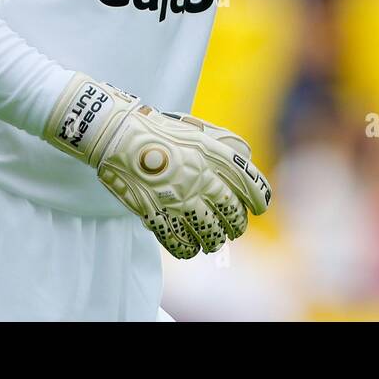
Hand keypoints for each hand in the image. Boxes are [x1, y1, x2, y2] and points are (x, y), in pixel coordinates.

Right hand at [44, 74, 270, 257]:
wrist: (119, 135)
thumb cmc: (161, 132)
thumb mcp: (200, 130)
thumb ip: (226, 145)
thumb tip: (247, 159)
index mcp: (214, 157)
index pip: (251, 186)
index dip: (259, 200)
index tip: (258, 208)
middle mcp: (200, 180)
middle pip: (232, 216)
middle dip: (235, 226)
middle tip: (233, 228)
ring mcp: (177, 199)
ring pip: (208, 234)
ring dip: (214, 241)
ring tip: (212, 240)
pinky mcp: (155, 214)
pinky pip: (178, 242)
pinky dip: (187, 249)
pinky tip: (189, 247)